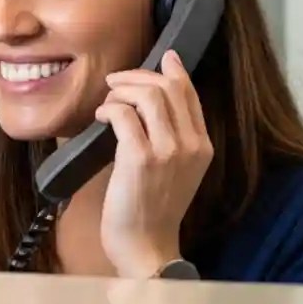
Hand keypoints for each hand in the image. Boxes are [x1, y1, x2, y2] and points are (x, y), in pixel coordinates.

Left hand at [94, 50, 212, 277]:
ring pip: (147, 95)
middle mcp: (190, 145)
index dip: (174, 71)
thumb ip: (171, 138)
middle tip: (114, 81)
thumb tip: (150, 103)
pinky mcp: (139, 159)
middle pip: (168, 88)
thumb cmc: (152, 209)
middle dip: (137, 75)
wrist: (146, 247)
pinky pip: (123, 115)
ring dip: (120, 90)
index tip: (164, 56)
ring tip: (106, 100)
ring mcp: (167, 152)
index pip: (190, 95)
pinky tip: (100, 117)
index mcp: (202, 147)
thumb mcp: (175, 171)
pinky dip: (108, 108)